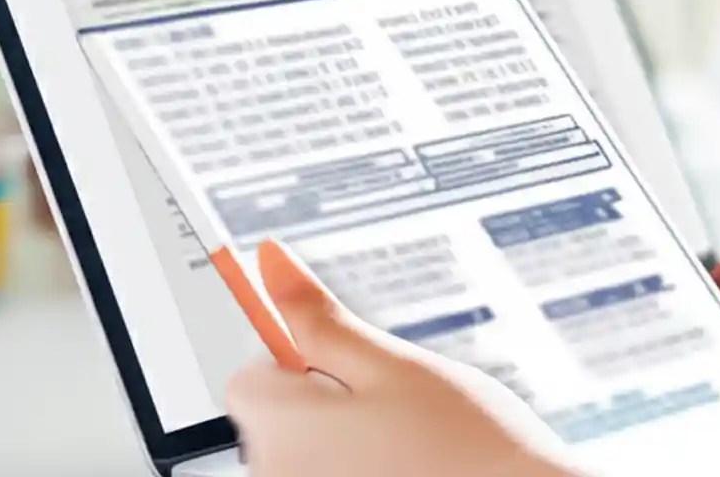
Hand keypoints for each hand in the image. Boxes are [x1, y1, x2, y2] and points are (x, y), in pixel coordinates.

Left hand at [227, 241, 578, 476]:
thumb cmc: (469, 445)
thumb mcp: (394, 365)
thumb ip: (322, 319)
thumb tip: (270, 263)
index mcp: (280, 429)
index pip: (249, 377)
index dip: (302, 360)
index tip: (350, 362)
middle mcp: (277, 475)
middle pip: (279, 421)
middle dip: (329, 402)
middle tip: (398, 406)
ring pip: (310, 455)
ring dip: (349, 443)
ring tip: (414, 446)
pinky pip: (335, 476)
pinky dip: (364, 470)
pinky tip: (412, 471)